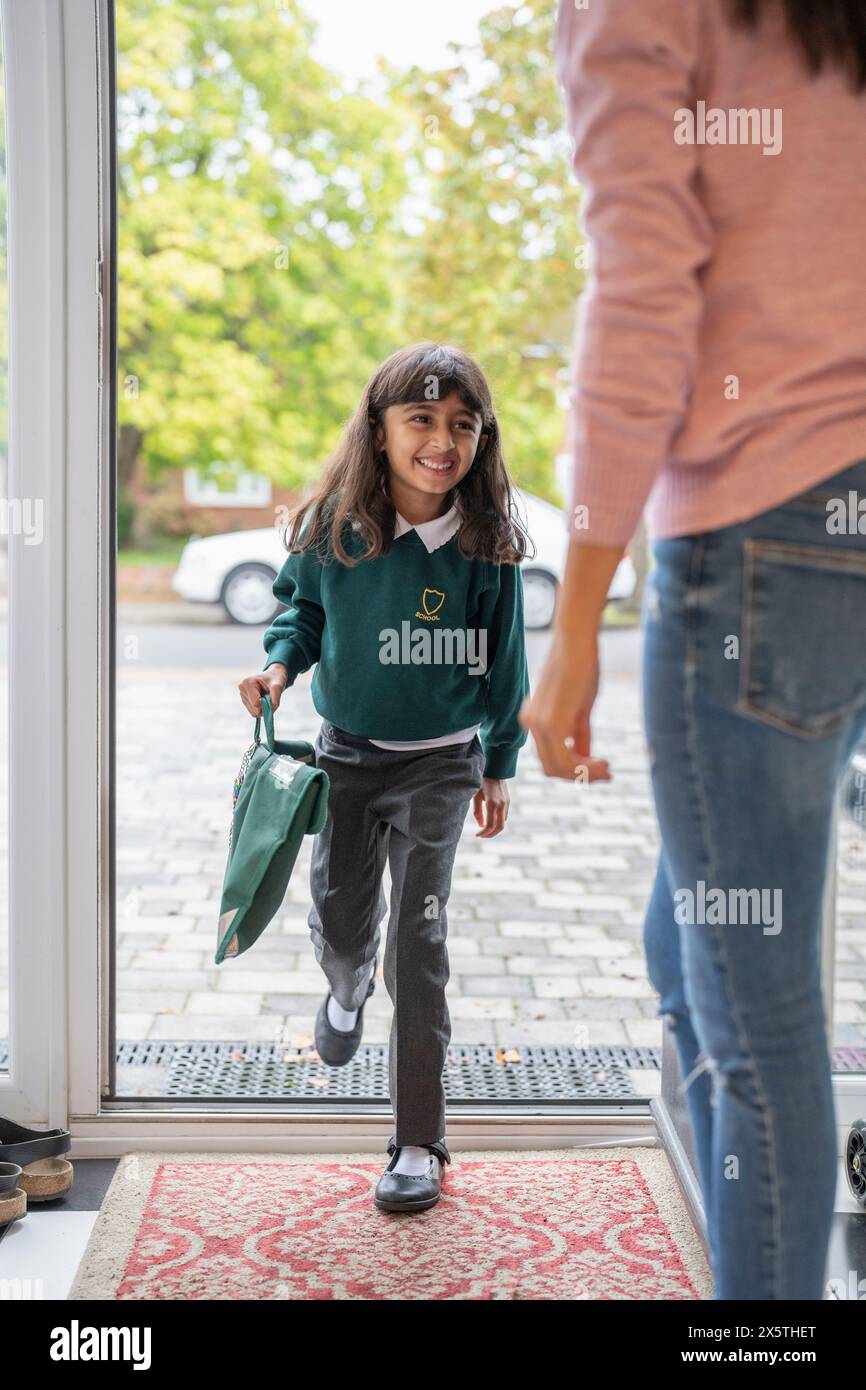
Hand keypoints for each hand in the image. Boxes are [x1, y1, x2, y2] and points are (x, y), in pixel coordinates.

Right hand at [238, 664, 287, 716]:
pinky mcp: (244, 700)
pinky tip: (263, 699)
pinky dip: (261, 709)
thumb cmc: (275, 679)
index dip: (266, 704)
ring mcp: (242, 695)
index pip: (256, 703)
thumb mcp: (278, 686)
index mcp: (248, 683)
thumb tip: (270, 711)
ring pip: (254, 712)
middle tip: (270, 696)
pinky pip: (254, 712)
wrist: (274, 675)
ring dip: (263, 708)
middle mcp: (242, 689)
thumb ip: (275, 699)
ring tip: (266, 696)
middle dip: (265, 707)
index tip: (271, 696)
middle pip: (255, 709)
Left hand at [472, 777, 508, 837]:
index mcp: (492, 803)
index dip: (483, 833)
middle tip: (482, 835)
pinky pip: (504, 815)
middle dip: (491, 834)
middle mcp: (501, 804)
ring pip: (503, 822)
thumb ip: (477, 811)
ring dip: (495, 828)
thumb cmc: (481, 780)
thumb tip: (480, 825)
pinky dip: (498, 821)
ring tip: (485, 829)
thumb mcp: (476, 795)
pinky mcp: (508, 800)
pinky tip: (490, 820)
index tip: (477, 834)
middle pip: (499, 827)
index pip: (490, 825)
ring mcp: (506, 802)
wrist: (494, 767)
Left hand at [518, 632, 611, 784]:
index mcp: (533, 719)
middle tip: (607, 774)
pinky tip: (602, 763)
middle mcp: (529, 724)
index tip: (599, 768)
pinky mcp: (549, 723)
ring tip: (607, 770)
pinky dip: (584, 766)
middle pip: (551, 767)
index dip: (574, 769)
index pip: (549, 757)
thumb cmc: (581, 667)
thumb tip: (585, 755)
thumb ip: (579, 733)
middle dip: (579, 775)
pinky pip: (564, 758)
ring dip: (585, 773)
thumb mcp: (581, 707)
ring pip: (558, 767)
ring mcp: (537, 724)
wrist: (577, 642)